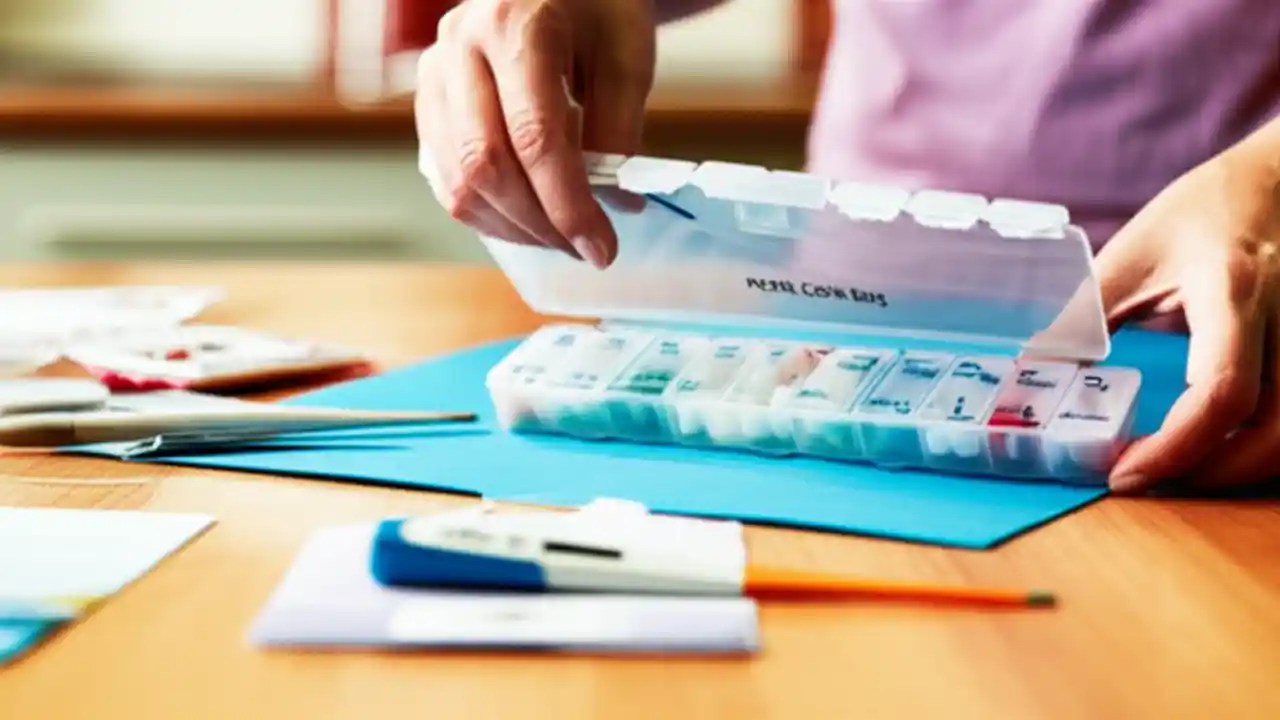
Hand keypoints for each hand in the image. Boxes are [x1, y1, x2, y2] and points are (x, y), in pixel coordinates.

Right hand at [416, 0, 656, 267]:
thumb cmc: (596, 7)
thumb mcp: (627, 54)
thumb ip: (619, 128)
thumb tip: (607, 204)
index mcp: (514, 23)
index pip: (534, 136)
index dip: (568, 205)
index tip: (602, 246)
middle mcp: (459, 46)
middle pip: (484, 165)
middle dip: (539, 224)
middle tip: (586, 249)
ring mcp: (433, 74)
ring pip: (457, 181)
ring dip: (513, 228)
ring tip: (562, 238)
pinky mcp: (427, 101)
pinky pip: (445, 179)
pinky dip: (489, 214)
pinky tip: (529, 221)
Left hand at [1097, 127, 1279, 491]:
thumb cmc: (1213, 204)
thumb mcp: (1139, 247)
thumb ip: (1090, 308)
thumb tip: (1037, 363)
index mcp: (1235, 291)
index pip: (1221, 393)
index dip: (1176, 449)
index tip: (1124, 473)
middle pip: (1273, 434)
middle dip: (1208, 475)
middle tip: (1145, 483)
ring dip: (1239, 471)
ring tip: (1178, 472)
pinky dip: (1263, 449)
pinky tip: (1221, 450)